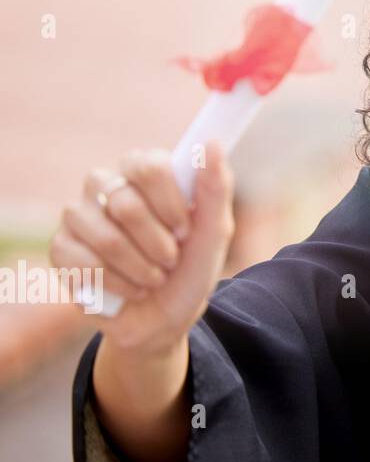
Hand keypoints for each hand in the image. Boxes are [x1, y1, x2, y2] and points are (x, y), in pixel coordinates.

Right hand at [48, 140, 235, 356]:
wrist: (166, 317)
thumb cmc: (191, 267)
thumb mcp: (215, 231)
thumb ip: (215, 187)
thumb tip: (212, 144)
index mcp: (144, 172)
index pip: (149, 166)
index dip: (170, 204)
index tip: (186, 231)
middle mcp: (106, 184)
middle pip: (126, 204)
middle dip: (158, 244)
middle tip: (171, 260)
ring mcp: (78, 215)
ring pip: (105, 237)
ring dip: (140, 267)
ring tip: (154, 278)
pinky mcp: (60, 248)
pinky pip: (81, 262)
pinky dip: (116, 284)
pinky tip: (130, 289)